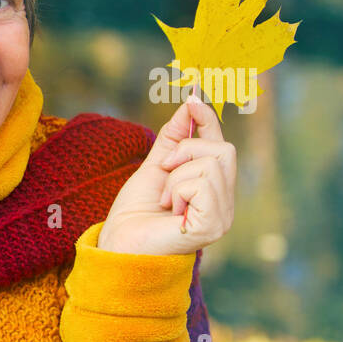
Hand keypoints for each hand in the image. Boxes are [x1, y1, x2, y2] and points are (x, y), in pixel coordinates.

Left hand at [98, 86, 236, 255]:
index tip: (193, 97)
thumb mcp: (154, 167)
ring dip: (176, 176)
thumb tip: (191, 102)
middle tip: (163, 170)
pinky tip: (171, 210)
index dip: (209, 120)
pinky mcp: (215, 224)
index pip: (220, 146)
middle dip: (185, 151)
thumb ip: (173, 139)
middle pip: (223, 149)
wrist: (118, 243)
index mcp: (211, 190)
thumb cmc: (134, 214)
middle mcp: (223, 203)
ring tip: (165, 199)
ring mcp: (223, 215)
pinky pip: (203, 183)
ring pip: (211, 164)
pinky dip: (179, 190)